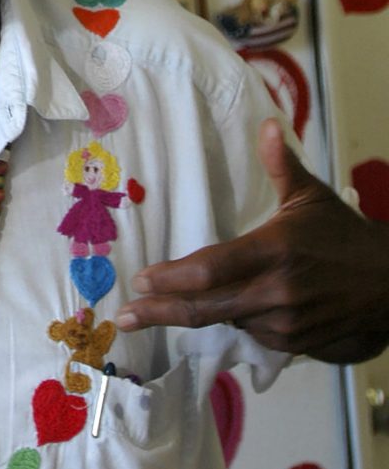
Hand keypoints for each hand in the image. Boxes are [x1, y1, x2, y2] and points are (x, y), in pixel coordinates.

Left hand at [115, 119, 388, 363]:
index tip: (140, 279)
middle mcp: (275, 291)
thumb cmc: (344, 236)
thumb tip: (268, 124)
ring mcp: (284, 322)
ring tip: (163, 309)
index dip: (171, 279)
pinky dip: (235, 321)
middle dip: (160, 313)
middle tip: (124, 316)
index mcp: (274, 250)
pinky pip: (250, 334)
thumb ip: (282, 165)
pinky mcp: (293, 344)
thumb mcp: (312, 197)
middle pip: (205, 308)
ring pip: (226, 321)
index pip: (210, 269)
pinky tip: (227, 308)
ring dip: (200, 314)